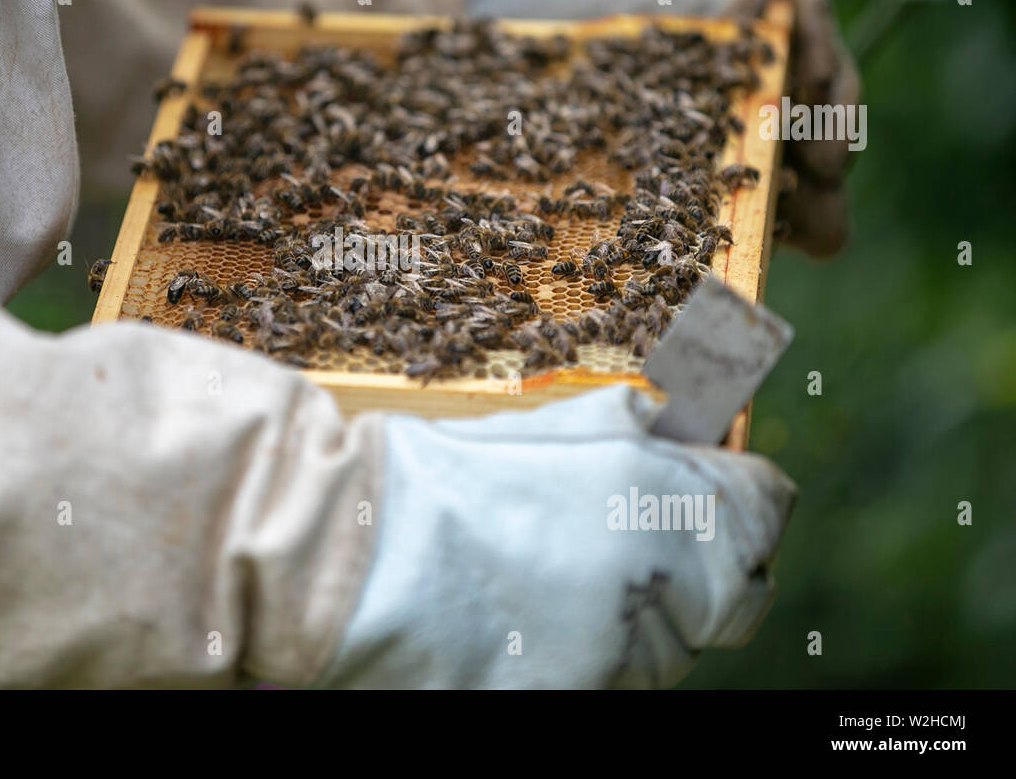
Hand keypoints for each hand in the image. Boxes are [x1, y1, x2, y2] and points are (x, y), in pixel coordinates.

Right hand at [318, 385, 796, 687]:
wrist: (362, 557)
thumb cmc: (454, 479)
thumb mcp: (564, 425)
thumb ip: (649, 428)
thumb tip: (696, 431)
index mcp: (671, 500)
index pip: (766, 508)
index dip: (742, 499)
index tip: (718, 499)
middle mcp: (665, 587)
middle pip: (733, 591)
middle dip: (693, 569)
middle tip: (621, 548)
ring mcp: (624, 659)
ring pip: (674, 649)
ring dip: (641, 621)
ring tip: (554, 584)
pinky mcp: (582, 702)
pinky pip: (619, 683)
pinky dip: (595, 659)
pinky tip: (536, 624)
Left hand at [465, 0, 859, 255]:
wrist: (476, 19)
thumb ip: (690, 2)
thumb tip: (757, 14)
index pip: (799, 6)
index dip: (821, 49)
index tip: (816, 91)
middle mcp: (727, 35)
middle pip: (799, 82)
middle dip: (824, 133)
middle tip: (829, 177)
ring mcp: (702, 92)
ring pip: (770, 138)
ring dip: (803, 188)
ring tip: (821, 236)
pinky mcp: (671, 145)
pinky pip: (721, 177)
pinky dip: (746, 207)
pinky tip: (767, 240)